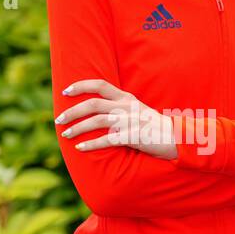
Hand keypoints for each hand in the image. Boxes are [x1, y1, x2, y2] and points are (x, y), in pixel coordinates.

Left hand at [54, 79, 178, 159]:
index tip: (65, 91)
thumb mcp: (137, 110)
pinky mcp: (132, 137)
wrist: (175, 138)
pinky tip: (80, 148)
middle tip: (58, 119)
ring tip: (65, 134)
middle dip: (72, 111)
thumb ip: (118, 107)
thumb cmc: (153, 126)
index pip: (100, 85)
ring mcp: (129, 121)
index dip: (81, 86)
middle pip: (92, 104)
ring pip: (96, 121)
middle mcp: (126, 107)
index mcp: (126, 98)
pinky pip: (106, 140)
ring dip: (77, 128)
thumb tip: (96, 112)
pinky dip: (90, 144)